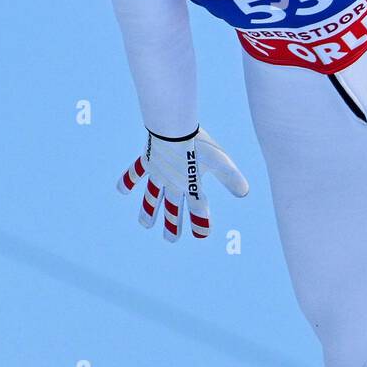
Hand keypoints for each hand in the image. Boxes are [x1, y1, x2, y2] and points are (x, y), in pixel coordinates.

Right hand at [117, 127, 249, 241]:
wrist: (173, 127)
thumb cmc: (199, 143)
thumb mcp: (219, 161)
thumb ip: (230, 177)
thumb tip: (244, 193)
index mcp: (191, 186)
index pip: (198, 209)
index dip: (201, 224)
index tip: (201, 235)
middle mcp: (173, 184)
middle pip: (172, 209)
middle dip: (172, 225)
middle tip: (171, 239)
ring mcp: (158, 174)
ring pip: (152, 198)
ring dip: (148, 211)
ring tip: (145, 224)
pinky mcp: (148, 161)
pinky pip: (135, 173)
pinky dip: (128, 180)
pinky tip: (121, 190)